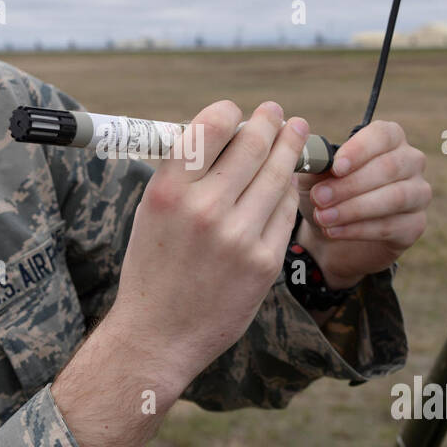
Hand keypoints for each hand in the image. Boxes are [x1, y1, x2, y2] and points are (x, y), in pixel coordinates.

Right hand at [106, 99, 307, 392]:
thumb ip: (185, 174)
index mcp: (169, 192)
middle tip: (276, 113)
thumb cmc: (153, 268)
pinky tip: (287, 183)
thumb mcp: (151, 212)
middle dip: (269, 123)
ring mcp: (239, 237)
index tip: (238, 113)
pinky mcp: (265, 262)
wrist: (159, 334)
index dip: (231, 112)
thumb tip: (226, 134)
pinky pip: (285, 212)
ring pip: (278, 175)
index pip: (212, 126)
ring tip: (295, 135)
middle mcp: (205, 210)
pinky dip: (288, 193)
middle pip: (253, 145)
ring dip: (289, 149)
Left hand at [295, 120, 429, 289]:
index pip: (384, 135)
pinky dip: (359, 229)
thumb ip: (313, 160)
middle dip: (351, 184)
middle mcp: (410, 162)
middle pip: (389, 167)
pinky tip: (334, 231)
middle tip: (320, 197)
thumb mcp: (313, 174)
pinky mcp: (415, 225)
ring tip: (323, 217)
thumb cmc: (325, 192)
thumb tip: (307, 150)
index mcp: (389, 139)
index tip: (335, 167)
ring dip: (354, 208)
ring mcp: (418, 193)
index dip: (360, 150)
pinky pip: (392, 226)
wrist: (330, 233)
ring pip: (395, 197)